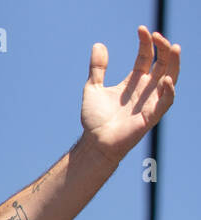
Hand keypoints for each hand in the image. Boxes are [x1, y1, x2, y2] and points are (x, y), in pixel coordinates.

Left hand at [81, 26, 180, 164]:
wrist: (94, 143)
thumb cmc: (95, 119)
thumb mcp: (92, 88)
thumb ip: (97, 68)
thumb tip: (98, 45)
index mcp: (134, 81)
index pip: (146, 57)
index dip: (146, 43)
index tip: (142, 29)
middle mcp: (145, 89)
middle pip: (162, 63)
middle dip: (163, 48)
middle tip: (157, 35)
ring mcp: (150, 102)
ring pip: (170, 77)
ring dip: (173, 63)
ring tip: (173, 47)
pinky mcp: (151, 116)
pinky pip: (166, 101)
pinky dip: (168, 90)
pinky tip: (165, 79)